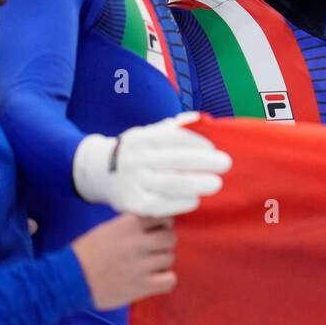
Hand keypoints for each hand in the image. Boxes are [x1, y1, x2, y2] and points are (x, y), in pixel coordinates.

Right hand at [72, 112, 231, 215]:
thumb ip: (173, 128)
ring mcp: (133, 181)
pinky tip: (195, 200)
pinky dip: (181, 203)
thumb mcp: (148, 133)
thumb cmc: (136, 152)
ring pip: (170, 184)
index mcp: (142, 138)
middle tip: (226, 164)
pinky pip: (161, 205)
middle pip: (176, 160)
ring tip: (216, 184)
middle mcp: (136, 158)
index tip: (214, 148)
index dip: (198, 142)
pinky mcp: (133, 203)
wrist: (99, 172)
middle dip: (204, 162)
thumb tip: (199, 119)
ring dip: (197, 184)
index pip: (175, 137)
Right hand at [72, 214, 177, 309]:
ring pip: (170, 258)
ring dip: (162, 262)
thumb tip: (152, 226)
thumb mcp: (106, 229)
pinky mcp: (143, 285)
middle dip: (164, 243)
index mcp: (129, 225)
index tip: (156, 230)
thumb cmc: (84, 254)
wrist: (70, 279)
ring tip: (148, 266)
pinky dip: (165, 279)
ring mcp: (143, 265)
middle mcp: (139, 242)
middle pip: (170, 238)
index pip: (163, 218)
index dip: (162, 225)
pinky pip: (170, 280)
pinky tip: (154, 279)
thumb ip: (130, 226)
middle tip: (153, 250)